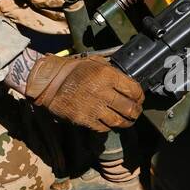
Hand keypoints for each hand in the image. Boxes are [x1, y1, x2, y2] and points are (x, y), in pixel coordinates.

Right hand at [24, 53, 144, 130]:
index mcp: (107, 75)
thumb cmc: (72, 70)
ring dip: (126, 122)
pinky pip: (103, 127)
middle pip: (130, 108)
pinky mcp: (84, 119)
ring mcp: (93, 107)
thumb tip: (127, 81)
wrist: (49, 82)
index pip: (134, 90)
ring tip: (127, 121)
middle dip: (136, 111)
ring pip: (119, 121)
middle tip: (136, 111)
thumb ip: (112, 71)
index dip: (140, 96)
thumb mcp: (95, 61)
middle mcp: (103, 92)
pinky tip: (110, 122)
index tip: (139, 98)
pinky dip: (109, 126)